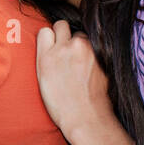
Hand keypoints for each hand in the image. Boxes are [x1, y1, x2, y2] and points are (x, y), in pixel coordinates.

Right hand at [35, 20, 115, 144]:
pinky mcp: (100, 54)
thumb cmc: (62, 104)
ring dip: (80, 43)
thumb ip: (46, 55)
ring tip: (80, 63)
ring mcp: (84, 50)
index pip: (46, 30)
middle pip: (63, 26)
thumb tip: (51, 40)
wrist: (85, 118)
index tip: (53, 46)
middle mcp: (64, 48)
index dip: (50, 38)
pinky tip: (90, 68)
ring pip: (80, 35)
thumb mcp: (43, 79)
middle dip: (65, 35)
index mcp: (46, 56)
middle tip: (67, 51)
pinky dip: (93, 52)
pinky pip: (94, 44)